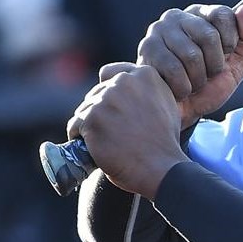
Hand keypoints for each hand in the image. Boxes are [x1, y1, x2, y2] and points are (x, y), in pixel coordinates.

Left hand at [67, 62, 188, 196]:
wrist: (161, 168)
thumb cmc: (165, 142)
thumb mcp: (167, 105)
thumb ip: (147, 90)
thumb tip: (128, 85)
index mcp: (144, 74)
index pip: (110, 73)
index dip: (109, 90)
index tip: (113, 108)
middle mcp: (123, 82)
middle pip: (97, 93)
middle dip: (100, 110)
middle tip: (111, 131)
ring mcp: (106, 100)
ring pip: (84, 109)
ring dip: (90, 124)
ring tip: (104, 141)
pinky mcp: (91, 119)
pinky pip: (75, 126)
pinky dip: (79, 137)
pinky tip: (92, 147)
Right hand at [137, 2, 242, 125]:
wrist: (185, 112)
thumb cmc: (210, 85)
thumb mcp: (237, 63)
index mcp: (199, 14)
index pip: (222, 14)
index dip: (230, 40)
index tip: (227, 54)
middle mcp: (176, 16)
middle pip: (209, 36)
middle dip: (215, 64)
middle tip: (208, 74)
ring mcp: (158, 31)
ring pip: (192, 55)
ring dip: (199, 79)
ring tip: (193, 82)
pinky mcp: (146, 49)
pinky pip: (175, 70)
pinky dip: (184, 87)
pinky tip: (179, 89)